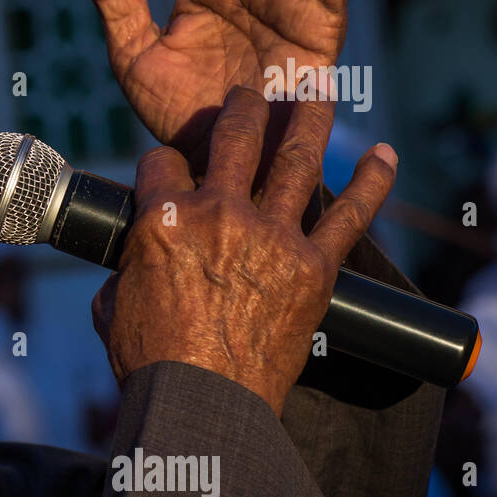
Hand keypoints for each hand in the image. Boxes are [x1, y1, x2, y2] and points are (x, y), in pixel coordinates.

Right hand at [90, 87, 395, 416]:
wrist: (200, 404)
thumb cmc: (148, 361)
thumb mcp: (112, 303)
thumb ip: (125, 270)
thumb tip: (133, 267)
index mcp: (162, 219)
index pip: (162, 162)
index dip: (163, 163)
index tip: (170, 169)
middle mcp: (219, 213)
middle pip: (234, 136)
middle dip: (241, 107)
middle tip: (250, 95)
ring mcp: (270, 236)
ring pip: (296, 157)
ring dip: (309, 118)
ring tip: (317, 91)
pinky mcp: (313, 266)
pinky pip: (351, 215)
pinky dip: (373, 182)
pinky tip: (384, 155)